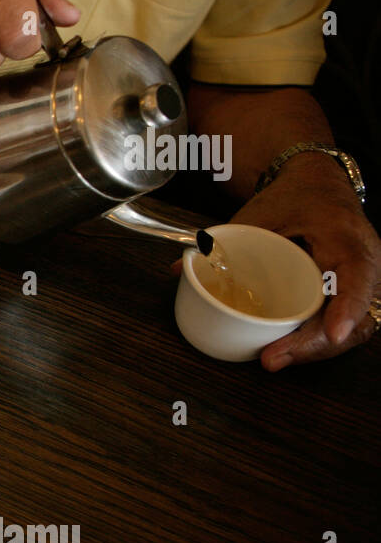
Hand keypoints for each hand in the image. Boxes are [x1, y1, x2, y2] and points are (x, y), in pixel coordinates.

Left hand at [230, 156, 379, 369]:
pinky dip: (316, 341)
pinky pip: (342, 323)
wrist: (317, 184)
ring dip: (314, 349)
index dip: (348, 308)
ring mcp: (360, 282)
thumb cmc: (295, 197)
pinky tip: (286, 350)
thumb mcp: (262, 212)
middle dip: (315, 343)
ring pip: (354, 326)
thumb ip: (225, 241)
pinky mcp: (348, 294)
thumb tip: (179, 270)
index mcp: (345, 236)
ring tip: (273, 358)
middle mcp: (363, 263)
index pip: (357, 276)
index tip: (332, 333)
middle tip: (272, 357)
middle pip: (356, 314)